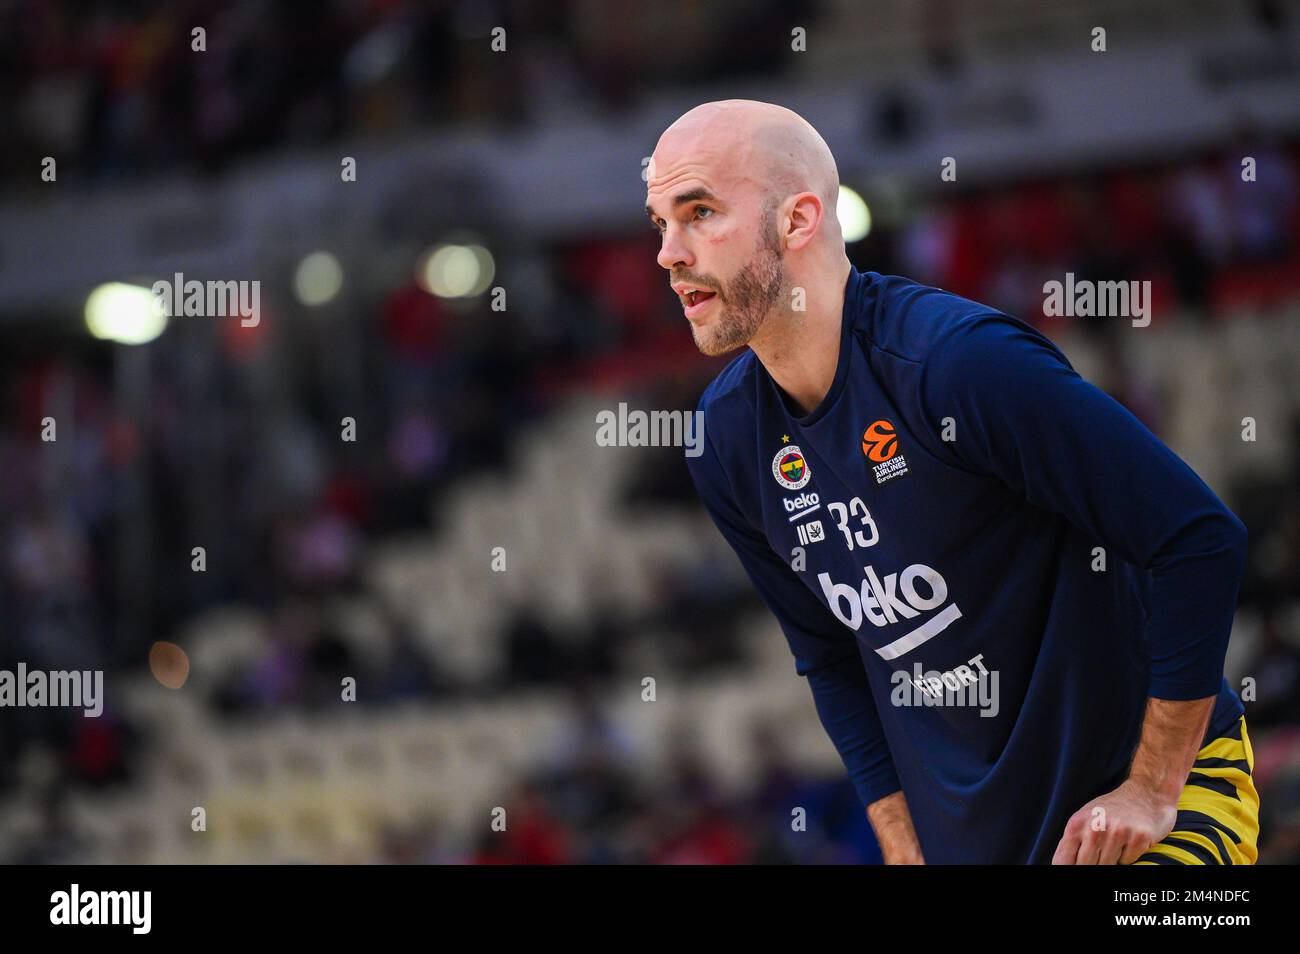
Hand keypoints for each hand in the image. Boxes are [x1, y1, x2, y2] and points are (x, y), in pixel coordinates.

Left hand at [1051, 778, 1177, 864]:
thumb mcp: (1086, 818)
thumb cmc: (1112, 809)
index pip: (1064, 859)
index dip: (1066, 869)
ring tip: (1115, 844)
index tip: (1069, 874)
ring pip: (1107, 866)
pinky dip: (1127, 857)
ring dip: (1111, 861)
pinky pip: (1127, 862)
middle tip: (1099, 856)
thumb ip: (1074, 840)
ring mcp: (1118, 833)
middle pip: (1085, 865)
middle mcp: (1095, 827)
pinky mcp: (1139, 838)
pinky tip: (1130, 841)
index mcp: (1077, 823)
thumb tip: (1061, 864)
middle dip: (1090, 866)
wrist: (1145, 792)